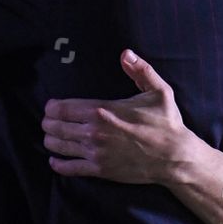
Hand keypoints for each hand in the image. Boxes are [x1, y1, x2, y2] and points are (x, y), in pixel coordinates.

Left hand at [42, 49, 196, 183]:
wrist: (175, 157)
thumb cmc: (167, 123)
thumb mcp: (159, 91)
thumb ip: (141, 70)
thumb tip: (126, 53)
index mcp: (104, 110)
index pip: (64, 107)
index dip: (52, 107)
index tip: (51, 106)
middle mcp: (95, 131)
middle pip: (56, 126)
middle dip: (48, 122)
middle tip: (48, 121)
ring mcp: (96, 152)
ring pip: (59, 146)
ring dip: (50, 140)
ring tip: (50, 137)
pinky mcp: (100, 170)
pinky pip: (70, 168)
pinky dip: (58, 164)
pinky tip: (54, 160)